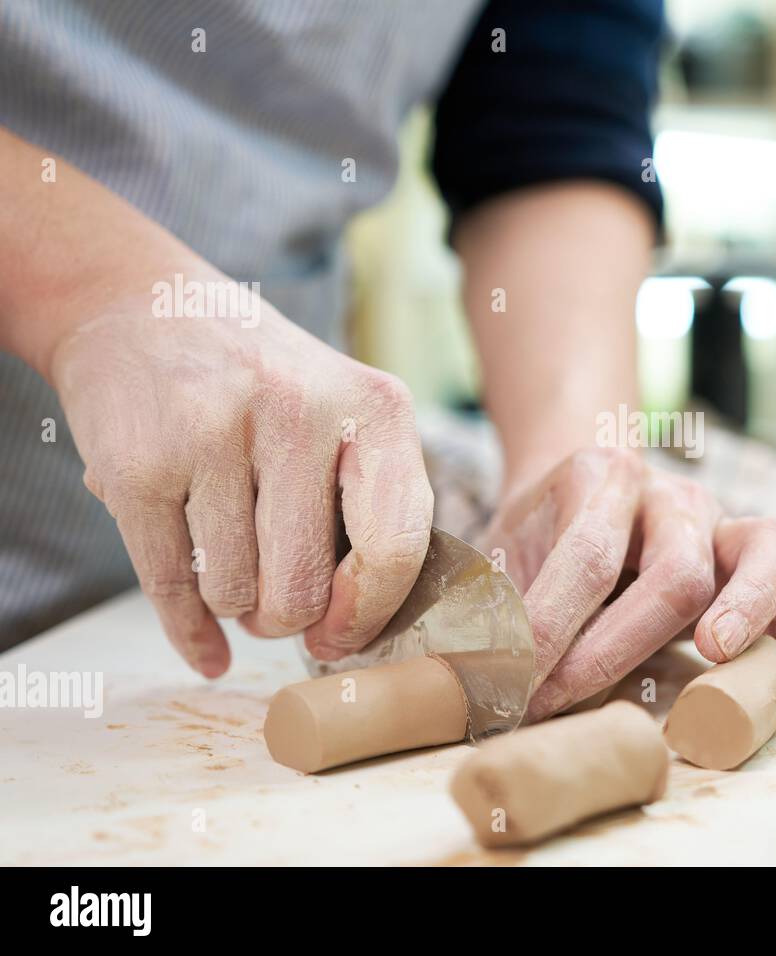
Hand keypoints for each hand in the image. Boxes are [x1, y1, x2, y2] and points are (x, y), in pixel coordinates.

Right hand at [49, 285, 433, 676]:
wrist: (146, 309)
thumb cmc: (265, 386)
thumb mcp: (346, 413)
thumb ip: (372, 505)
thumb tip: (358, 628)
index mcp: (374, 407)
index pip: (395, 545)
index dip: (370, 613)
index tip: (344, 635)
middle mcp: (299, 412)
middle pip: (304, 588)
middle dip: (288, 616)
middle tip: (278, 601)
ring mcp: (213, 434)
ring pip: (235, 594)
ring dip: (234, 602)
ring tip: (232, 556)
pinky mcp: (136, 465)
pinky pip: (170, 588)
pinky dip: (190, 632)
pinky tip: (207, 647)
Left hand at [481, 448, 775, 720]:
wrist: (578, 483)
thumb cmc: (540, 531)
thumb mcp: (504, 550)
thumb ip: (497, 606)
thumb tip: (477, 685)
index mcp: (603, 479)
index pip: (587, 558)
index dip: (551, 629)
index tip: (512, 688)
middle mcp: (672, 496)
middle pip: (675, 570)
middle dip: (618, 648)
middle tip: (564, 697)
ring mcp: (719, 524)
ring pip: (762, 550)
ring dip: (745, 608)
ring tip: (716, 650)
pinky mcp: (747, 561)